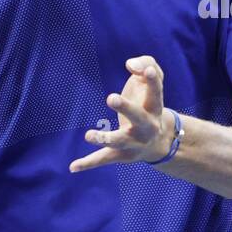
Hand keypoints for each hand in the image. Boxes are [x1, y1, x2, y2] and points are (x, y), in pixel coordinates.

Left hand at [69, 55, 172, 172]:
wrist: (159, 141)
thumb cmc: (149, 102)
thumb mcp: (152, 80)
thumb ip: (147, 64)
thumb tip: (131, 64)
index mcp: (155, 107)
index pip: (155, 92)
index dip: (152, 81)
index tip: (146, 71)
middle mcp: (147, 126)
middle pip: (138, 117)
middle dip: (126, 108)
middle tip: (111, 98)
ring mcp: (134, 143)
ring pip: (119, 141)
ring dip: (104, 138)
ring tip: (88, 135)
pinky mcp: (121, 155)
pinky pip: (103, 159)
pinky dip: (88, 163)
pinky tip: (72, 167)